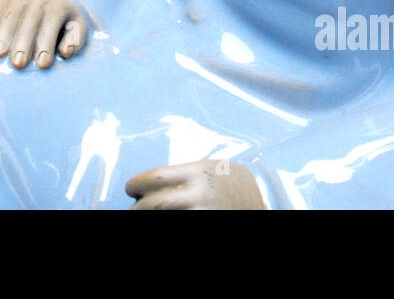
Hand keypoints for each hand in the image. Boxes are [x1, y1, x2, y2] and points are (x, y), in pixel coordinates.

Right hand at [0, 0, 86, 68]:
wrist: (49, 8)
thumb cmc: (64, 29)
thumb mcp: (76, 32)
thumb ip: (75, 41)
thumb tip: (65, 51)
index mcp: (58, 7)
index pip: (51, 23)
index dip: (46, 43)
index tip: (42, 65)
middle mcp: (36, 0)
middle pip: (28, 21)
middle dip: (22, 43)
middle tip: (18, 64)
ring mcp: (17, 0)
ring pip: (9, 16)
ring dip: (2, 35)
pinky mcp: (0, 3)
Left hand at [126, 160, 265, 209]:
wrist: (262, 198)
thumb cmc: (229, 183)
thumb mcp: (208, 170)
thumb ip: (182, 175)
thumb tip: (148, 186)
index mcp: (198, 173)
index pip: (155, 178)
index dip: (136, 184)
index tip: (131, 188)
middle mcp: (200, 193)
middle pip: (154, 203)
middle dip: (138, 208)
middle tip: (135, 208)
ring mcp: (204, 212)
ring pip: (163, 217)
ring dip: (149, 216)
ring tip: (145, 213)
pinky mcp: (207, 223)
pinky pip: (177, 224)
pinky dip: (166, 223)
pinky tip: (166, 219)